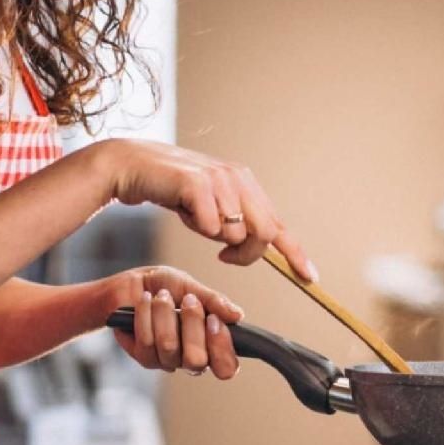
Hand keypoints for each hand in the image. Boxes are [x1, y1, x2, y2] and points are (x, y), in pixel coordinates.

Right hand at [94, 139, 315, 277]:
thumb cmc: (172, 190)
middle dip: (245, 254)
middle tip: (223, 256)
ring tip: (192, 216)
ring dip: (211, 236)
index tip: (310, 277)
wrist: (134, 167)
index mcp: (245, 183)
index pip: (278, 224)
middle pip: (263, 233)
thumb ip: (234, 223)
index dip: (295, 253)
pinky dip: (196, 227)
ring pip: (235, 233)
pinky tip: (182, 210)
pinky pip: (211, 226)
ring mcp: (219, 178)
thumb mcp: (211, 207)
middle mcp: (238, 177)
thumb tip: (255, 249)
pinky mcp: (198, 182)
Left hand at [106, 265, 245, 376]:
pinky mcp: (143, 357)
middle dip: (192, 325)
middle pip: (197, 361)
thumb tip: (237, 315)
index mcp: (210, 344)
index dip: (222, 348)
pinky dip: (146, 314)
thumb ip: (214, 302)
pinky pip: (147, 341)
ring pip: (169, 347)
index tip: (214, 320)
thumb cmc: (165, 286)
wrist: (132, 283)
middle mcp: (190, 358)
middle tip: (189, 301)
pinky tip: (146, 300)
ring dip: (165, 314)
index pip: (226, 367)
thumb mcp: (192, 287)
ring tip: (162, 295)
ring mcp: (166, 360)